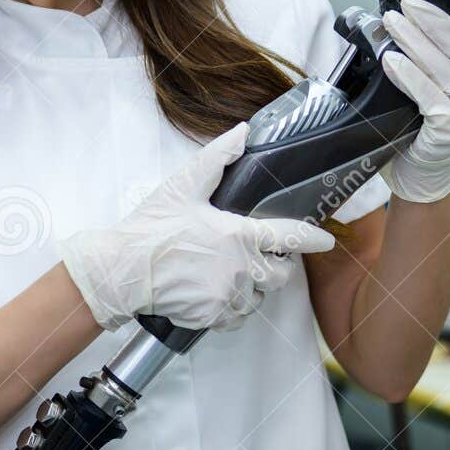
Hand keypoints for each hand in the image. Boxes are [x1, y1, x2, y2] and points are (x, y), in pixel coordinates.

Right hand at [58, 121, 336, 331]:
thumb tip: (243, 131)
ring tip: (233, 273)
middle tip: (263, 256)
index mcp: (238, 236)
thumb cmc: (152, 227)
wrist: (123, 270)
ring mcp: (227, 297)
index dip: (312, 239)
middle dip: (279, 266)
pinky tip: (217, 292)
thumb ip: (217, 158)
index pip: (290, 238)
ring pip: (258, 298)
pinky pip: (237, 317)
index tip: (326, 240)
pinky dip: (233, 307)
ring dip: (253, 287)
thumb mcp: (184, 185)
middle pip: (281, 275)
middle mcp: (240, 270)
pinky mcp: (212, 317)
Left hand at [378, 0, 449, 202]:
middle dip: (431, 21)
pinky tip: (391, 60)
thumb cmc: (433, 114)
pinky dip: (406, 74)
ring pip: (440, 67)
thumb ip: (444, 54)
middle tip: (407, 3)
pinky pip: (425, 93)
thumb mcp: (447, 81)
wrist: (422, 164)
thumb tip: (414, 15)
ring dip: (412, 41)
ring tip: (392, 23)